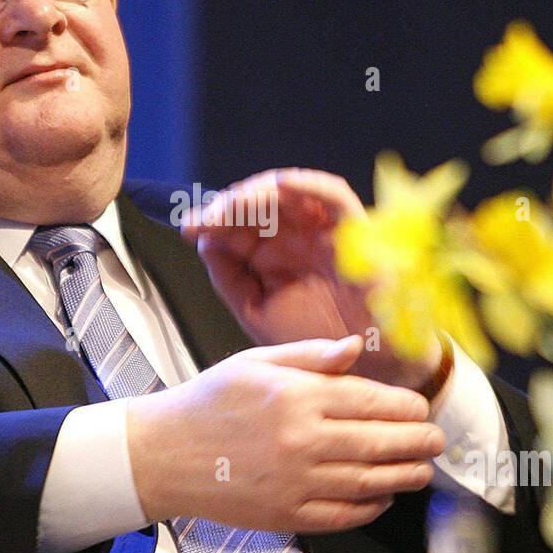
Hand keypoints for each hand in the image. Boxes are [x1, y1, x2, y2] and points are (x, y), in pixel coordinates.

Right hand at [125, 335, 445, 532]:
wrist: (163, 453)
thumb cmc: (209, 402)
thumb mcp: (255, 363)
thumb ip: (311, 356)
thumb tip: (355, 348)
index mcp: (297, 396)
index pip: (371, 400)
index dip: (405, 406)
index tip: (420, 407)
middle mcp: (302, 439)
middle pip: (380, 442)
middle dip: (418, 442)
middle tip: (436, 440)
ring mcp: (296, 481)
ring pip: (370, 481)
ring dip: (405, 476)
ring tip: (423, 470)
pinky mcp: (286, 514)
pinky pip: (343, 514)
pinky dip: (371, 507)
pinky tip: (383, 496)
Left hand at [182, 167, 446, 393]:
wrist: (364, 367)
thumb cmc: (316, 342)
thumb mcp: (257, 312)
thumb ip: (229, 280)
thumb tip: (206, 243)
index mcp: (273, 255)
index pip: (238, 225)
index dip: (212, 220)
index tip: (188, 227)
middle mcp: (296, 238)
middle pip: (258, 204)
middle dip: (229, 206)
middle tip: (206, 218)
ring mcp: (323, 231)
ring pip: (289, 194)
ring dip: (258, 193)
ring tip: (233, 205)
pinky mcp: (354, 230)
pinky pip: (334, 197)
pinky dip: (310, 185)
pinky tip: (280, 185)